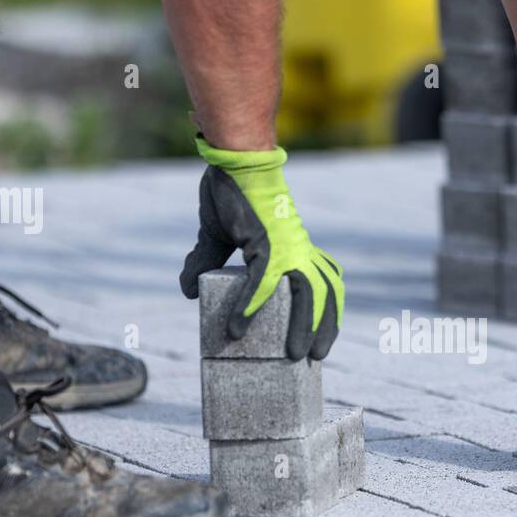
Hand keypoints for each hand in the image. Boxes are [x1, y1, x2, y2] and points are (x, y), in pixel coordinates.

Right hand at [179, 143, 343, 360]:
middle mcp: (298, 248)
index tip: (321, 335)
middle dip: (325, 326)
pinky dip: (250, 307)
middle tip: (315, 357)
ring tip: (294, 355)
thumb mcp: (217, 235)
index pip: (323, 281)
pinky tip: (236, 329)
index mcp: (295, 246)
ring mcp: (285, 246)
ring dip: (303, 326)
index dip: (327, 309)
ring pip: (308, 293)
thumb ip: (205, 262)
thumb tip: (188, 291)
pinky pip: (261, 283)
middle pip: (325, 293)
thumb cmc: (230, 192)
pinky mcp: (265, 243)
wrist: (232, 159)